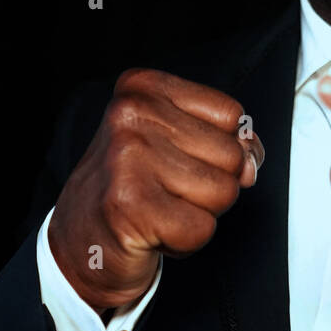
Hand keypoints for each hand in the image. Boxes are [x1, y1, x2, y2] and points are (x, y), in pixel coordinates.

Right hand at [49, 69, 264, 313]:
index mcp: (144, 87)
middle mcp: (131, 113)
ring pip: (223, 192)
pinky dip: (185, 241)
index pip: (232, 115)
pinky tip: (152, 231)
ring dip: (199, 213)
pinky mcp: (130, 205)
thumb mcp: (181, 144)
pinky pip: (202, 228)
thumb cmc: (136, 188)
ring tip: (159, 209)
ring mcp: (127, 157)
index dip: (220, 149)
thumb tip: (250, 163)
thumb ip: (230, 142)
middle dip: (210, 184)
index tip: (177, 161)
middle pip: (231, 155)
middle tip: (164, 191)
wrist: (80, 243)